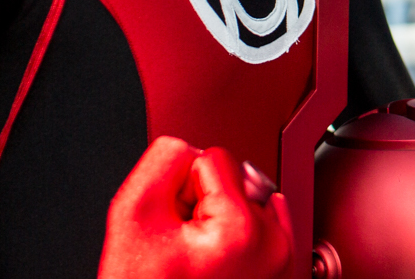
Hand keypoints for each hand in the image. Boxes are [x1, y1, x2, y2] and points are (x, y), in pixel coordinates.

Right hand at [99, 137, 295, 278]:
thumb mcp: (132, 215)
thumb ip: (164, 159)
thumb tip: (190, 147)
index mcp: (243, 229)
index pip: (211, 158)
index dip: (180, 189)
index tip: (171, 228)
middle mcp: (275, 246)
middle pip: (233, 179)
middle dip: (201, 205)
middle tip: (180, 250)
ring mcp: (281, 263)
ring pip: (243, 203)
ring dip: (216, 223)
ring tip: (194, 262)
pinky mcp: (281, 273)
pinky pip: (257, 228)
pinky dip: (234, 239)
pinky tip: (212, 265)